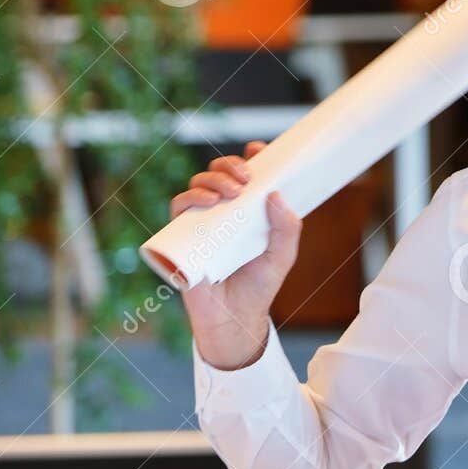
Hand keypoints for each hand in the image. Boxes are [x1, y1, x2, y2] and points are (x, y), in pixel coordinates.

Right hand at [169, 140, 302, 368]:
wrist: (235, 320)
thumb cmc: (258, 287)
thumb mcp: (282, 256)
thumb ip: (288, 228)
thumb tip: (276, 195)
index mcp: (246, 212)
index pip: (244, 175)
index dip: (250, 157)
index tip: (259, 149)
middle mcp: (222, 214)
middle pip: (218, 174)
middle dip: (230, 167)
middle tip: (247, 178)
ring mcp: (201, 224)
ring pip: (198, 185)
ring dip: (212, 179)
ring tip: (231, 191)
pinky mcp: (182, 238)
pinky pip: (179, 208)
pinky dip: (190, 197)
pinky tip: (209, 201)